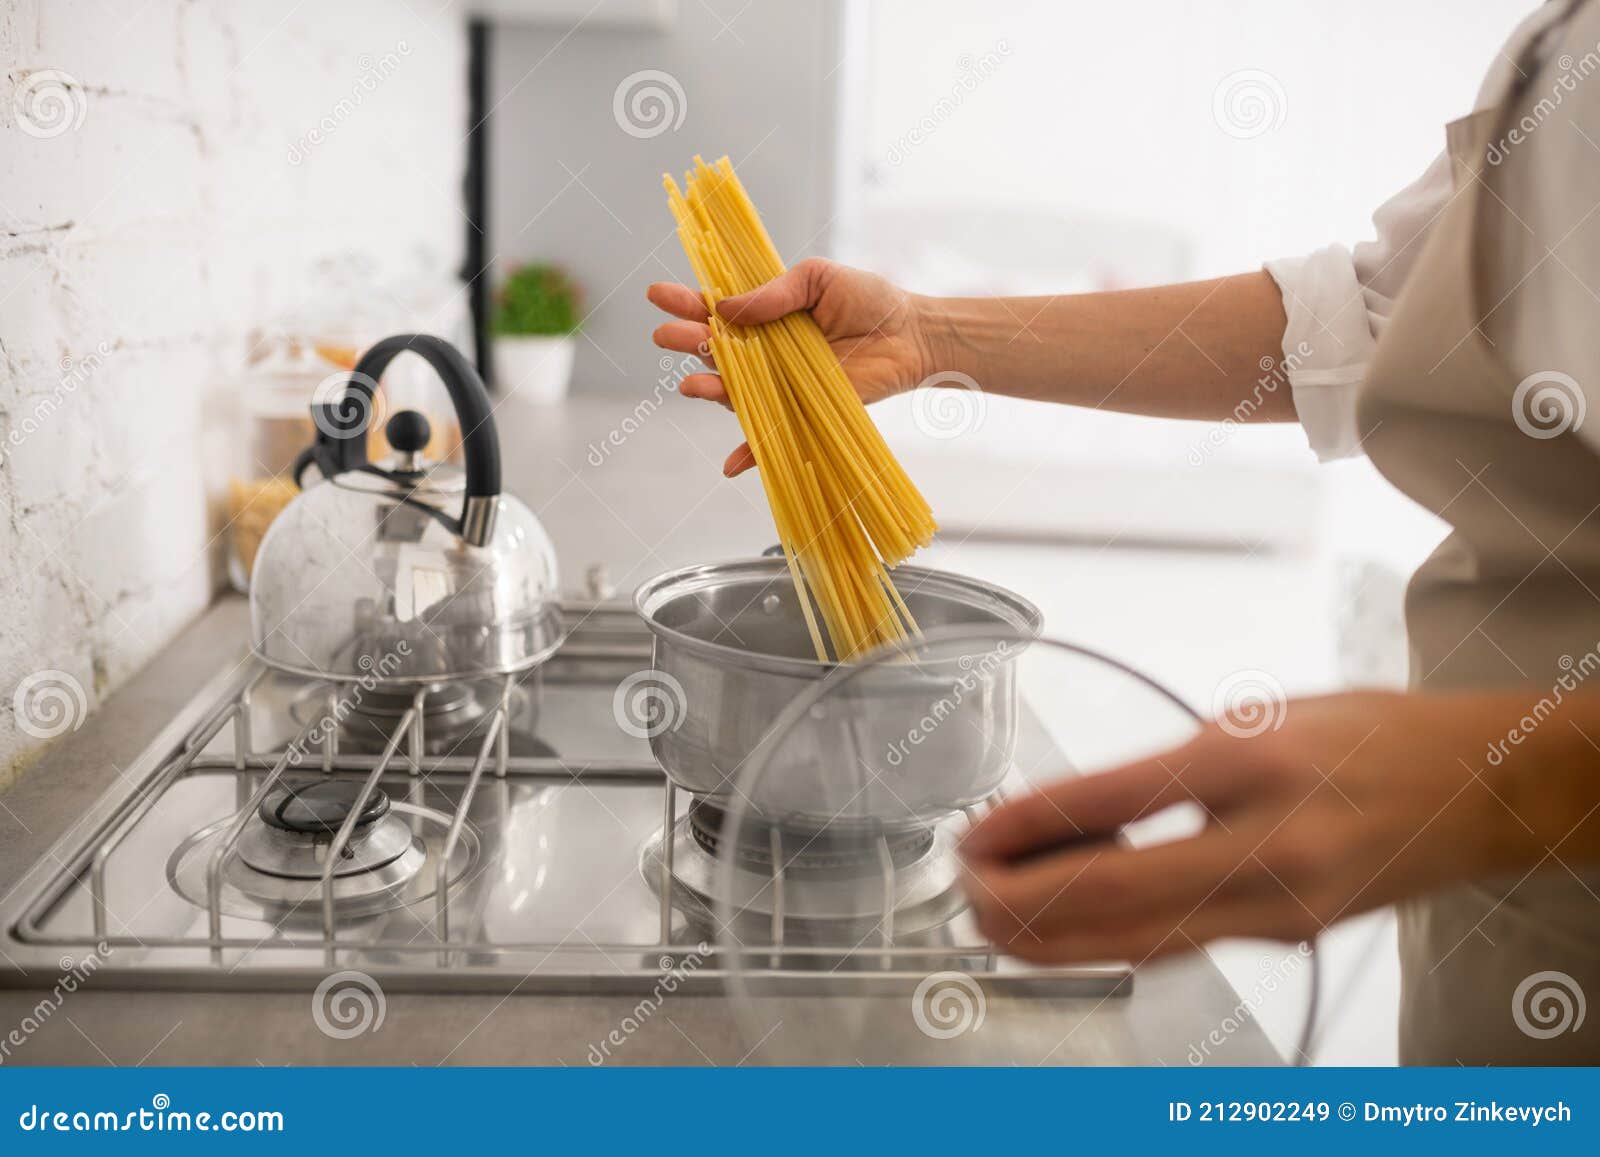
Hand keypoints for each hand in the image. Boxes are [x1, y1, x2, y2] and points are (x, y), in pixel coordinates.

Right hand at [647, 258, 935, 474]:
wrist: (909, 334)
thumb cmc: (866, 300)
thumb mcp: (816, 279)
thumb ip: (773, 293)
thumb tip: (725, 309)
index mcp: (763, 312)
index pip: (714, 308)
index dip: (684, 302)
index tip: (657, 295)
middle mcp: (763, 349)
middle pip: (713, 349)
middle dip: (685, 342)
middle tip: (667, 337)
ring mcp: (778, 381)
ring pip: (732, 391)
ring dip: (707, 389)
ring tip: (691, 385)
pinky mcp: (798, 410)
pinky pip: (768, 434)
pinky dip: (750, 453)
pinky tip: (732, 464)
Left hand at [958, 691, 1550, 964]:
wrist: (1476, 790)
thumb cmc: (1365, 738)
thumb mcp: (1254, 717)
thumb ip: (1163, 768)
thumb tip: (1068, 813)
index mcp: (1250, 760)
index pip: (1108, 799)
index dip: (1022, 826)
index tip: (972, 834)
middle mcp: (1266, 841)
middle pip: (1110, 894)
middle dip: (1018, 901)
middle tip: (965, 888)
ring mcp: (1281, 904)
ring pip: (1136, 942)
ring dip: (1050, 939)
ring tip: (991, 920)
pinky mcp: (1286, 937)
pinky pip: (1177, 947)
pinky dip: (1107, 942)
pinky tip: (1064, 931)